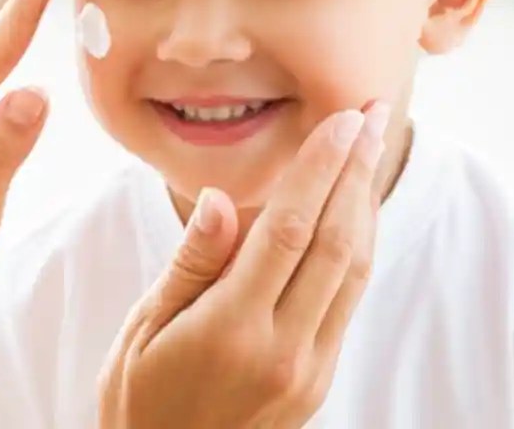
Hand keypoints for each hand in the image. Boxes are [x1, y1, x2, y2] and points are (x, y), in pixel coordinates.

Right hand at [100, 103, 390, 428]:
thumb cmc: (139, 400)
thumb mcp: (145, 329)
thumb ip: (189, 265)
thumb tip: (217, 200)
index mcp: (231, 330)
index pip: (287, 230)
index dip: (319, 168)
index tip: (342, 120)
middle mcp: (283, 349)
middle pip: (336, 242)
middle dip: (358, 171)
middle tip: (373, 113)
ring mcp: (309, 369)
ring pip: (354, 271)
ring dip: (367, 204)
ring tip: (372, 151)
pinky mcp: (318, 380)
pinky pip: (347, 300)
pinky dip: (357, 247)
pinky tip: (354, 213)